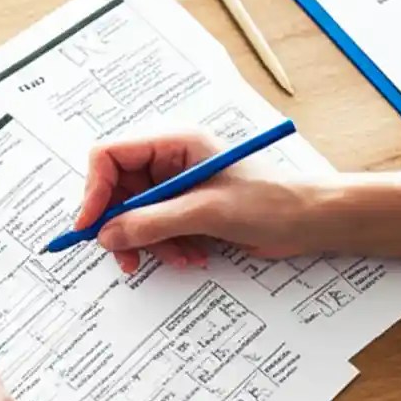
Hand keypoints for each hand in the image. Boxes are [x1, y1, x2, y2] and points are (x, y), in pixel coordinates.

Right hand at [74, 129, 324, 271]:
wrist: (310, 221)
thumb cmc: (270, 202)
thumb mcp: (206, 212)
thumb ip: (152, 222)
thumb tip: (107, 235)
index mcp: (172, 142)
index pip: (110, 156)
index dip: (94, 190)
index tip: (91, 226)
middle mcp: (168, 159)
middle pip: (117, 190)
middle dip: (123, 226)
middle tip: (128, 257)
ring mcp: (175, 185)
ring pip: (134, 215)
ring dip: (149, 243)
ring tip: (178, 258)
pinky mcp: (185, 209)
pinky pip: (155, 229)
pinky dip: (165, 248)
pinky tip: (191, 257)